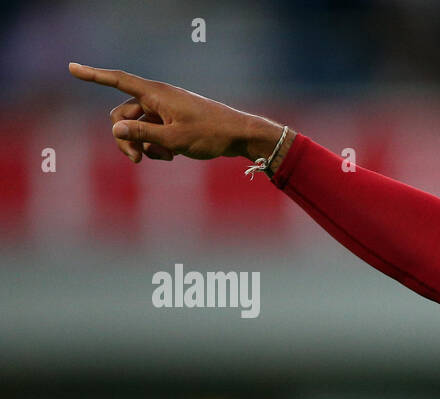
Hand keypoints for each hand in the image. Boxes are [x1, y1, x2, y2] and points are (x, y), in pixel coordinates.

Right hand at [68, 62, 283, 164]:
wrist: (240, 136)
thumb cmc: (210, 135)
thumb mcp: (174, 139)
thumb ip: (142, 134)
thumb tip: (114, 127)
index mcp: (156, 94)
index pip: (118, 81)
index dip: (94, 75)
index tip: (71, 68)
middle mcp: (158, 98)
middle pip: (123, 114)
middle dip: (124, 137)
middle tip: (137, 160)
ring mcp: (165, 110)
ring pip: (137, 127)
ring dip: (143, 144)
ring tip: (163, 158)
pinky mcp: (172, 121)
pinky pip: (152, 133)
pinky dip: (156, 145)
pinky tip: (172, 157)